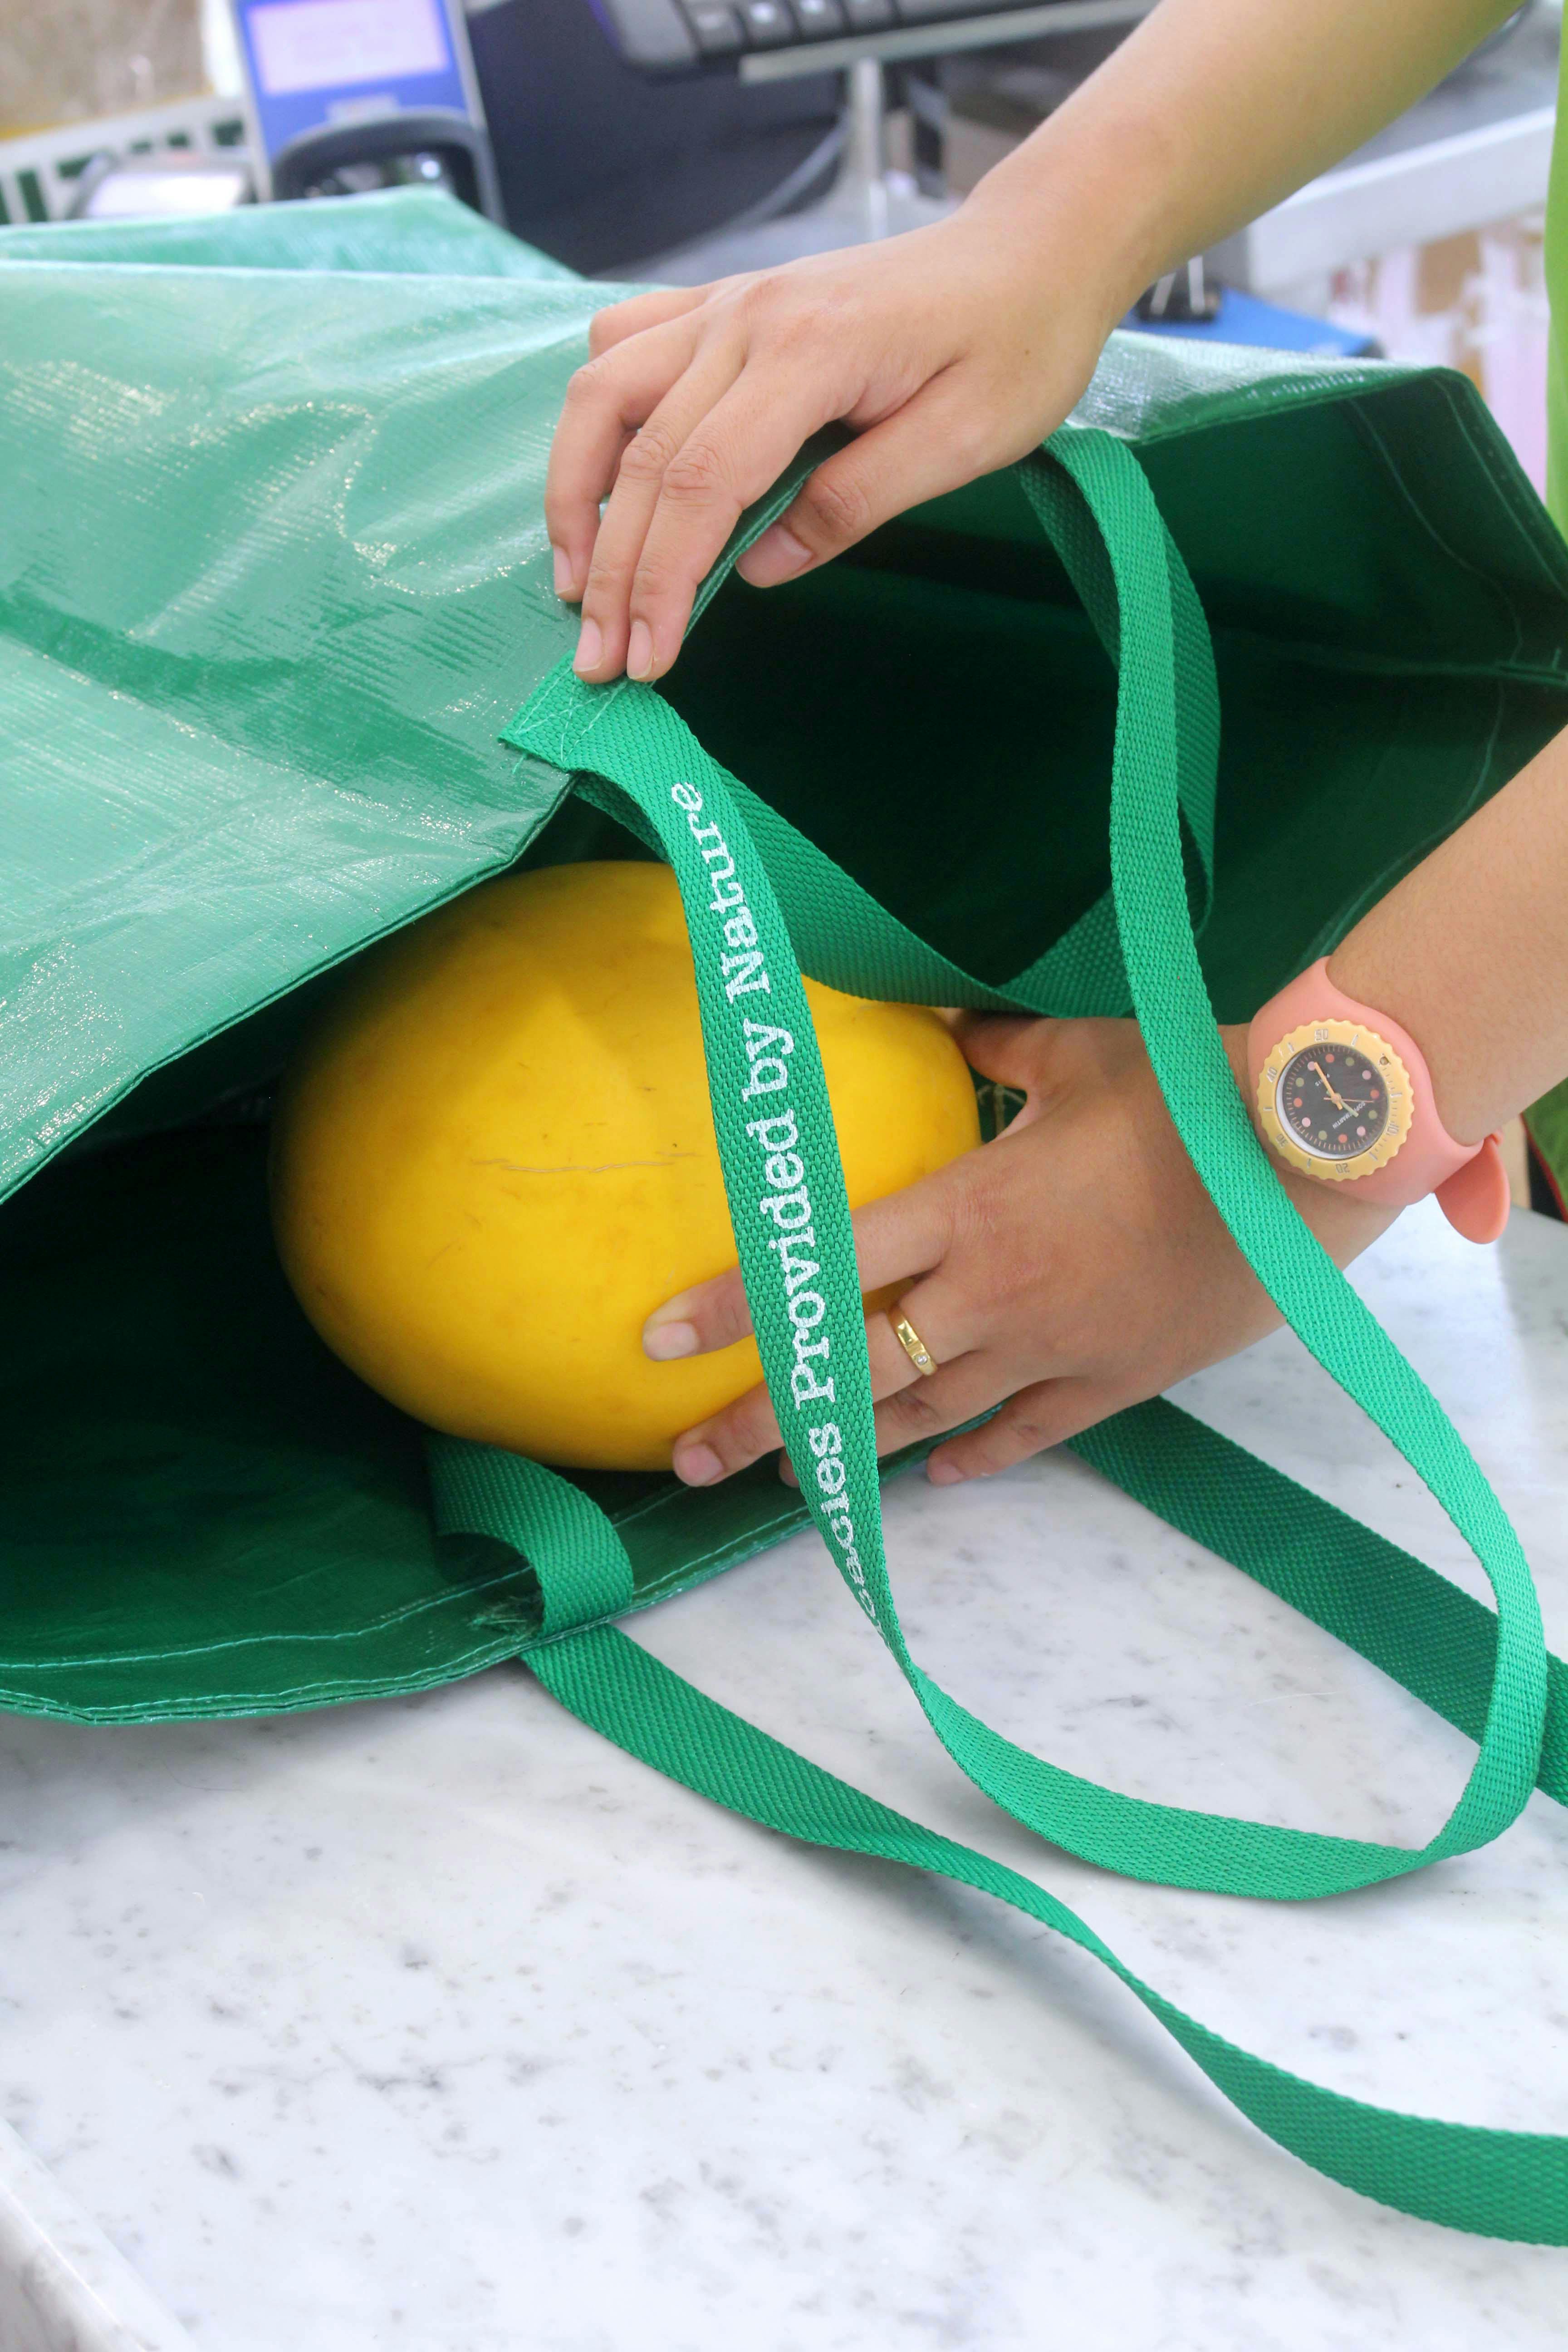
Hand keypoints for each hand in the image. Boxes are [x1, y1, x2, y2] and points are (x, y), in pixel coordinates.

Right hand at [544, 193, 1126, 686]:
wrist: (1033, 250)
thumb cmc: (1017, 345)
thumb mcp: (963, 443)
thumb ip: (854, 503)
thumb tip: (758, 570)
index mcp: (810, 352)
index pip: (701, 482)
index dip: (663, 580)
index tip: (647, 658)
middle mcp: (747, 318)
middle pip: (642, 457)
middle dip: (611, 572)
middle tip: (598, 660)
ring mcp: (728, 302)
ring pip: (605, 395)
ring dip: (576, 493)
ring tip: (576, 580)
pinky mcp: (727, 301)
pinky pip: (625, 346)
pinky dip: (597, 417)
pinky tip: (603, 478)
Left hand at [641, 1016, 1397, 1486]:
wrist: (1307, 1165)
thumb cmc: (1188, 1092)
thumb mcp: (1080, 1048)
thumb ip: (993, 1041)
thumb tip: (940, 1017)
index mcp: (967, 1208)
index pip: (822, 1264)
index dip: (734, 1305)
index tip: (656, 1342)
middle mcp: (991, 1294)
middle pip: (852, 1370)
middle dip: (764, 1419)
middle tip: (686, 1463)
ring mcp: (1052, 1349)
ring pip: (926, 1416)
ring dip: (851, 1450)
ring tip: (786, 1478)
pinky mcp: (1114, 1381)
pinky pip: (1027, 1433)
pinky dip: (975, 1459)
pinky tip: (932, 1480)